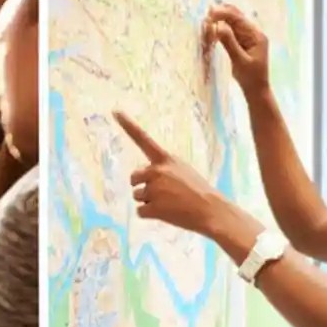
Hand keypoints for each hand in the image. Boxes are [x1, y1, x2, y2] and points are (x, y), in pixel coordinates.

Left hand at [113, 111, 232, 237]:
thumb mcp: (184, 171)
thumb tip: (147, 178)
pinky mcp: (154, 208)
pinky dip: (150, 214)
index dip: (128, 125)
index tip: (115, 111)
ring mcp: (154, 189)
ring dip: (148, 202)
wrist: (212, 210)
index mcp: (166, 159)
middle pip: (134, 177)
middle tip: (160, 194)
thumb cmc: (200, 192)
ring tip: (168, 204)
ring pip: (137, 196)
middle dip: (141, 185)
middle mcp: (157, 171)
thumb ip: (165, 169)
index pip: (143, 139)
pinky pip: (140, 212)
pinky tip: (166, 213)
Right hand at [205, 3, 270, 92]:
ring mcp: (248, 37)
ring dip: (220, 20)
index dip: (223, 14)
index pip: (239, 19)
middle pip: (236, 17)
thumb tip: (218, 26)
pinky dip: (222, 29)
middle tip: (206, 15)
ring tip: (207, 21)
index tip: (209, 14)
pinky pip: (231, 32)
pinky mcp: (243, 43)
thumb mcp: (239, 61)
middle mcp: (253, 33)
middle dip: (221, 14)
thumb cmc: (250, 78)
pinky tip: (213, 29)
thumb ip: (229, 43)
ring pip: (232, 23)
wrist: (257, 91)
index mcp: (256, 35)